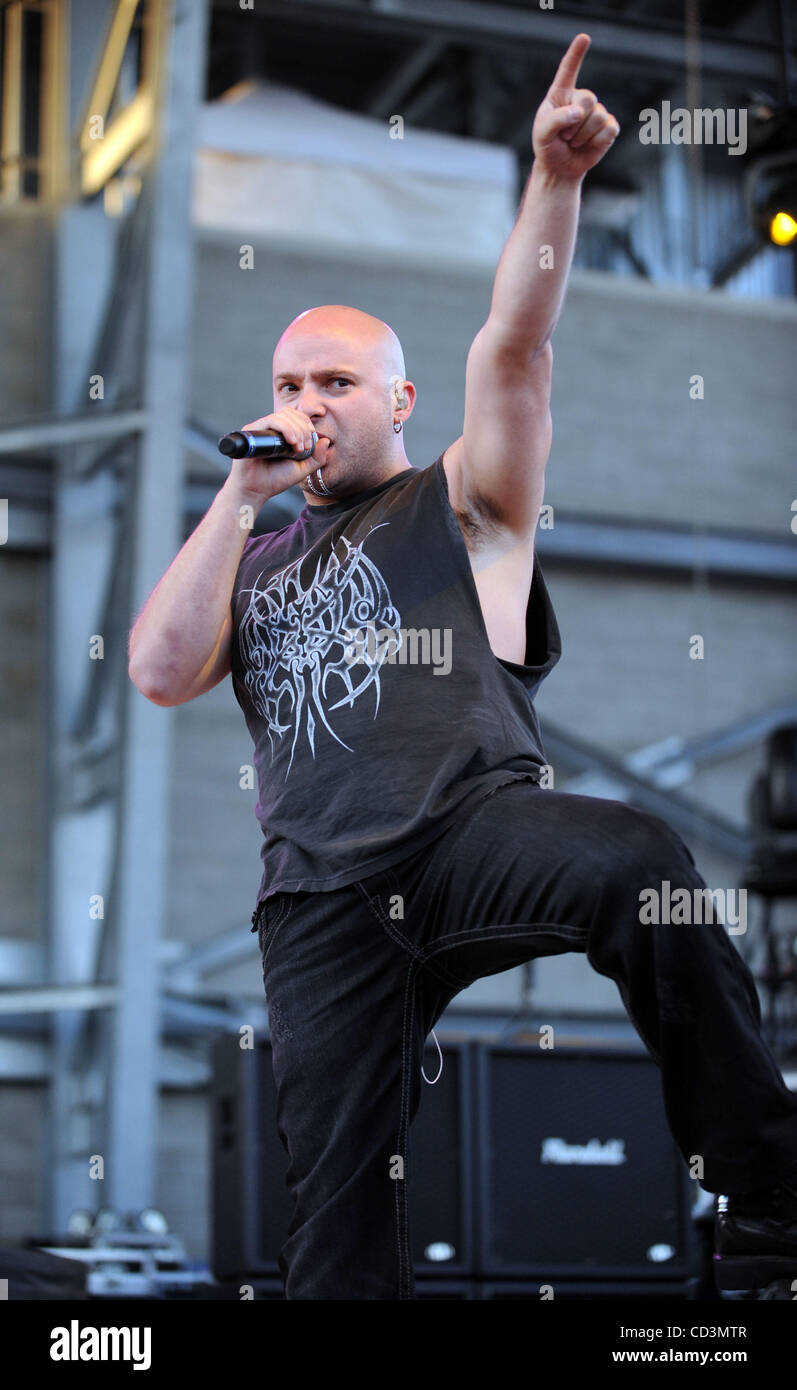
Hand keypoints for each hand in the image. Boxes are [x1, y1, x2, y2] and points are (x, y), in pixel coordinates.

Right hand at [225, 407, 324, 503]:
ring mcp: (260, 429)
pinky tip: (292, 442)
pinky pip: (271, 420)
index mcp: (280, 434)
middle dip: (303, 429)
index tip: (310, 442)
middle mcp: (270, 429)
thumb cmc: (275, 480)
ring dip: (296, 430)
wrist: (255, 491)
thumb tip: (325, 440)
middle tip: (304, 448)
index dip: (306, 424)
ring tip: (298, 448)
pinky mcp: (251, 431)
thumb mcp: (302, 469)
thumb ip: (316, 457)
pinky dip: (285, 428)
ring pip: (282, 415)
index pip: (295, 416)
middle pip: (290, 414)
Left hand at [531, 33, 619, 181]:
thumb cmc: (548, 147)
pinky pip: (609, 129)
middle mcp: (580, 99)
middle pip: (588, 98)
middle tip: (565, 136)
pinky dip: (596, 141)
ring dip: (582, 135)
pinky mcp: (608, 127)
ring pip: (598, 116)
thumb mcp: (542, 134)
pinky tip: (588, 145)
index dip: (576, 54)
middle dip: (575, 122)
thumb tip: (579, 112)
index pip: (568, 70)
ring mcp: (596, 112)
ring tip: (573, 141)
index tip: (584, 38)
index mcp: (561, 94)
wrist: (560, 167)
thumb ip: (556, 120)